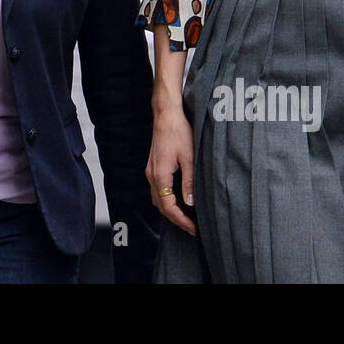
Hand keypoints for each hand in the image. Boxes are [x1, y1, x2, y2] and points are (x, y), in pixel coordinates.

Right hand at [146, 97, 196, 234]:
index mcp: (160, 175)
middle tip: (192, 228)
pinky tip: (178, 200)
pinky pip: (158, 190)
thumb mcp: (190, 158)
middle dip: (176, 219)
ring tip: (187, 217)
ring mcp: (150, 171)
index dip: (181, 220)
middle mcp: (151, 175)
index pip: (168, 207)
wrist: (166, 115)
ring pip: (158, 199)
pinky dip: (167, 200)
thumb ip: (189, 182)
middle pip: (161, 206)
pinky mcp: (153, 166)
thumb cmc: (178, 132)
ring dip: (170, 210)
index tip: (194, 229)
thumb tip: (190, 203)